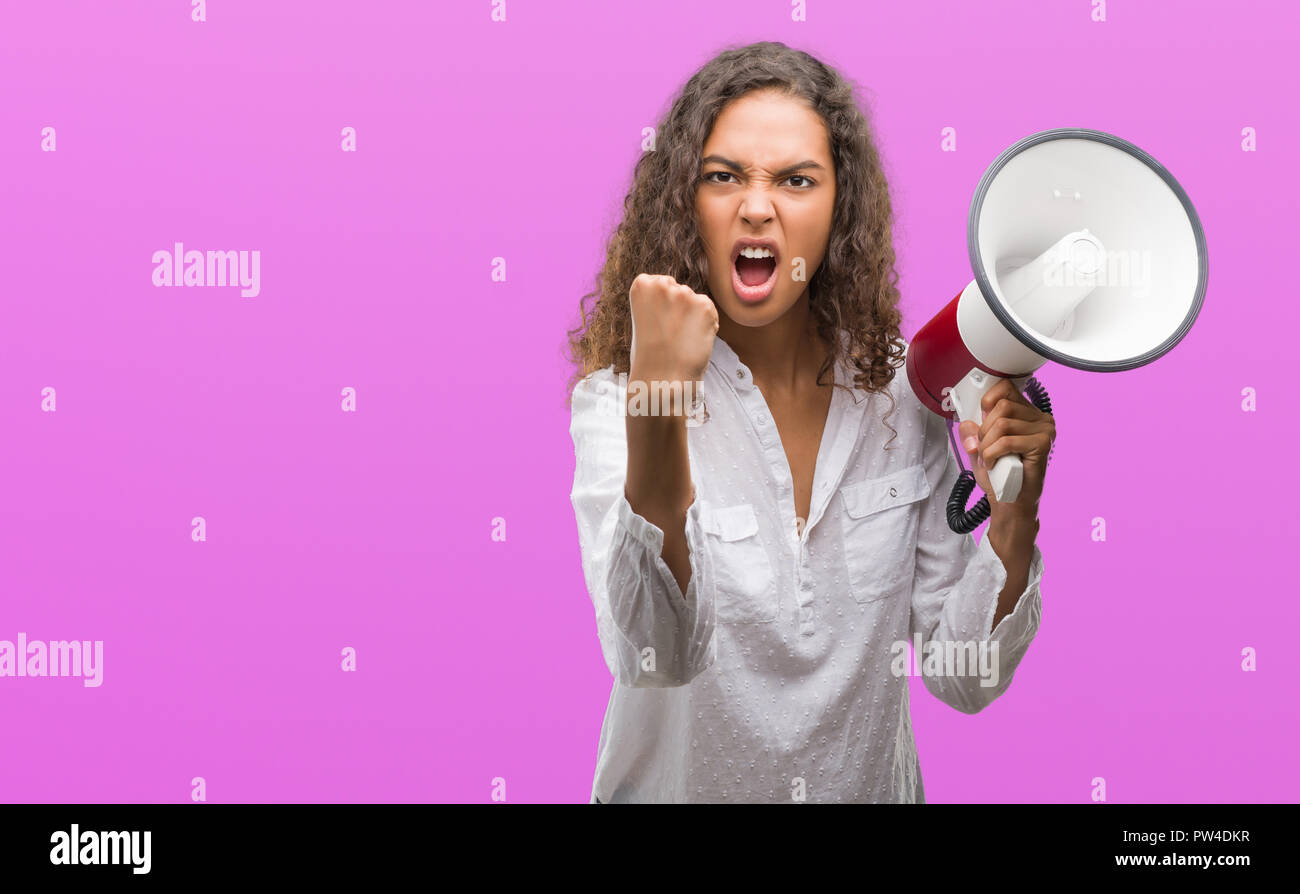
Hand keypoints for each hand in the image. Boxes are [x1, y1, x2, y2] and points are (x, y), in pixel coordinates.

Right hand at [628, 274, 718, 383]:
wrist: (661, 380)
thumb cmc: (649, 355)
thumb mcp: (643, 319)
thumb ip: (657, 302)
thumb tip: (680, 297)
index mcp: (642, 284)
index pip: (660, 283)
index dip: (662, 306)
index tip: (656, 323)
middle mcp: (662, 284)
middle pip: (679, 290)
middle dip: (679, 309)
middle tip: (670, 334)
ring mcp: (685, 294)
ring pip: (695, 301)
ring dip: (693, 317)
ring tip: (680, 340)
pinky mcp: (705, 306)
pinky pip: (710, 311)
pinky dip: (707, 325)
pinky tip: (693, 341)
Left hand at [958, 378, 1054, 515]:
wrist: (1009, 501)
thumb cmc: (998, 474)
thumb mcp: (978, 447)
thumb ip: (972, 431)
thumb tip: (967, 422)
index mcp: (1026, 413)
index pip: (1006, 388)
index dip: (988, 400)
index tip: (981, 418)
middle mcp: (1039, 418)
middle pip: (1002, 406)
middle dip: (984, 430)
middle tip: (983, 447)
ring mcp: (1044, 430)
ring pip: (1002, 424)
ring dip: (987, 445)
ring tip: (988, 458)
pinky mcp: (1043, 444)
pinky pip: (1007, 441)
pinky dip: (992, 454)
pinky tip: (993, 464)